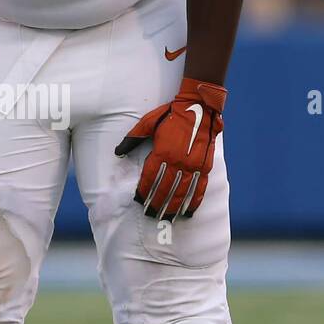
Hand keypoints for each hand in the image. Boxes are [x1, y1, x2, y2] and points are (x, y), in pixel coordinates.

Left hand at [114, 77, 225, 220]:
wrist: (198, 106)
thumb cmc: (170, 114)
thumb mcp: (147, 123)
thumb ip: (132, 138)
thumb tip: (118, 152)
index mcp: (162, 152)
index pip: (151, 178)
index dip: (144, 191)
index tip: (139, 201)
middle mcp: (178, 161)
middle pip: (165, 189)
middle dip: (157, 203)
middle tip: (152, 215)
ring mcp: (193, 164)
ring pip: (182, 191)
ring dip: (174, 206)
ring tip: (168, 217)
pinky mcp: (205, 165)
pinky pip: (199, 187)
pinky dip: (194, 201)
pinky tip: (189, 211)